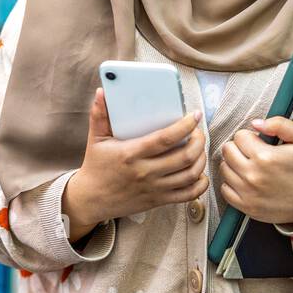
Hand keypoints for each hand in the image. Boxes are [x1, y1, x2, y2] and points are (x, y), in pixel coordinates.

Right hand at [62, 87, 207, 241]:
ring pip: (189, 175)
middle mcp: (145, 172)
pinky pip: (187, 195)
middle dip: (198, 141)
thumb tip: (102, 92)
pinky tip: (199, 173)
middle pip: (184, 157)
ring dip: (201, 160)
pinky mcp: (158, 200)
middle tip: (198, 132)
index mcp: (131, 154)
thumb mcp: (96, 139)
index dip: (185, 126)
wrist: (92, 200)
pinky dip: (199, 184)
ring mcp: (154, 188)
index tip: (195, 115)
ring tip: (199, 149)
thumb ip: (99, 114)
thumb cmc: (96, 167)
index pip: (165, 138)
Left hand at [219, 115, 292, 227]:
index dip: (250, 137)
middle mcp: (253, 175)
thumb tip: (256, 123)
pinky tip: (246, 181)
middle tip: (253, 153)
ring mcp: (248, 193)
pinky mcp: (246, 207)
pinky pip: (225, 189)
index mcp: (265, 157)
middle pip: (227, 150)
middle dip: (239, 148)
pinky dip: (232, 183)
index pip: (239, 136)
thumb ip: (280, 124)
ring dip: (234, 165)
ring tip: (251, 167)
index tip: (259, 143)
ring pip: (224, 168)